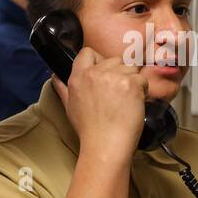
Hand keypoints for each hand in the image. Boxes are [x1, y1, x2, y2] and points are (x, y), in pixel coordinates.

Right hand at [52, 47, 146, 161]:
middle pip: (114, 59)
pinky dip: (142, 90)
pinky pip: (142, 79)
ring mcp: (113, 77)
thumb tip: (55, 77)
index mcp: (78, 77)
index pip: (88, 52)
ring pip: (130, 68)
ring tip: (126, 101)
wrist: (105, 145)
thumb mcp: (69, 107)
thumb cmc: (89, 130)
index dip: (99, 59)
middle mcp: (94, 74)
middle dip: (120, 73)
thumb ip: (63, 89)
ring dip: (132, 81)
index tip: (105, 73)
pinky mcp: (130, 84)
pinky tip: (134, 104)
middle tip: (118, 93)